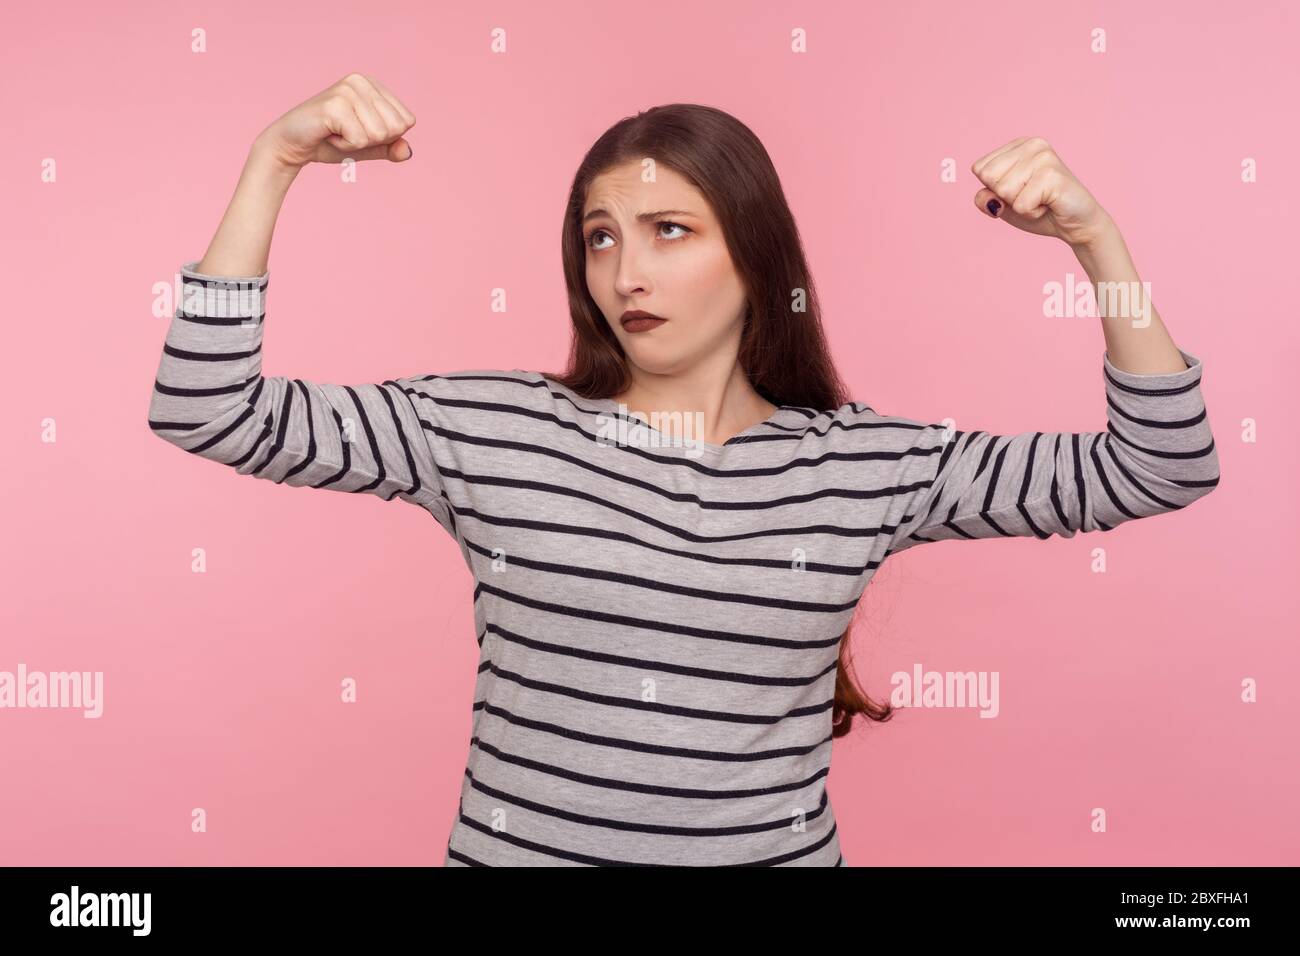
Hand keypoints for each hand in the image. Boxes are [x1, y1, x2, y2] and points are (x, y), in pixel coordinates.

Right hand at [253, 72, 416, 169]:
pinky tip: (329, 134)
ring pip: (379, 135)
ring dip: (357, 144)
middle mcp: (362, 81)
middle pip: (396, 128)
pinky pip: (360, 140)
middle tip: (346, 132)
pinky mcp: (335, 104)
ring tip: (337, 132)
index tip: (359, 130)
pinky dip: (346, 146)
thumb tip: (407, 151)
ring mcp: (347, 89)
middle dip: (373, 141)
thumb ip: (390, 148)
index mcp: (373, 85)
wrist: (292, 145)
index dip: (385, 137)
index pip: (407, 121)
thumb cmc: (330, 142)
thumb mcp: (367, 147)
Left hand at [971, 137, 1112, 247]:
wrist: (1076, 224)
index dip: (994, 189)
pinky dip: (1031, 213)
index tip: (1019, 191)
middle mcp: (1031, 144)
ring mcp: (1043, 157)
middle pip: (988, 177)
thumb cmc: (1039, 210)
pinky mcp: (1052, 175)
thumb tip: (987, 197)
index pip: (979, 168)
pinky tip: (1048, 204)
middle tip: (1031, 196)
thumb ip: (985, 198)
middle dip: (1005, 197)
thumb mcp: (1003, 205)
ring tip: (1041, 200)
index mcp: (1018, 145)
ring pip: (1003, 191)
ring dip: (1020, 206)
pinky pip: (1020, 205)